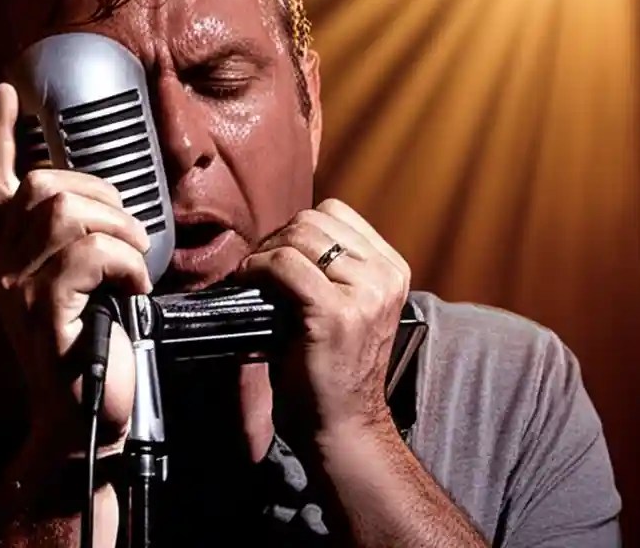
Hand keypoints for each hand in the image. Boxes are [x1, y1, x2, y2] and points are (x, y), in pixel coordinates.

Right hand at [0, 82, 146, 455]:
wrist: (80, 419)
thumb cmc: (87, 349)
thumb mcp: (70, 286)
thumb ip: (66, 244)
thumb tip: (92, 202)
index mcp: (1, 253)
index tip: (2, 92)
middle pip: (43, 187)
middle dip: (100, 194)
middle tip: (129, 233)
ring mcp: (15, 286)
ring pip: (69, 213)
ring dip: (119, 230)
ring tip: (134, 262)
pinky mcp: (43, 309)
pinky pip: (92, 254)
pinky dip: (126, 265)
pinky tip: (132, 290)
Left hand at [236, 199, 411, 447]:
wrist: (342, 424)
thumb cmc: (332, 368)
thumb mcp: (347, 305)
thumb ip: (330, 268)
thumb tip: (279, 237)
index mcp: (391, 269)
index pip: (336, 214)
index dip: (298, 230)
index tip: (277, 256)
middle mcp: (385, 276)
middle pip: (314, 220)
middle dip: (277, 239)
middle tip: (258, 269)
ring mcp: (364, 294)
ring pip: (299, 236)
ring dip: (265, 253)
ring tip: (253, 278)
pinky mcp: (335, 313)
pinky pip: (285, 265)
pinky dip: (258, 268)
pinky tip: (248, 284)